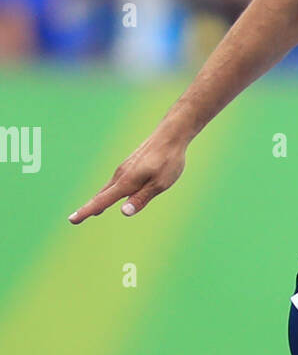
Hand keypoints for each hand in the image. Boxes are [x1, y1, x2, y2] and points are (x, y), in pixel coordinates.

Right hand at [68, 129, 186, 222]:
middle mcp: (121, 175)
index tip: (71, 219)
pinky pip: (116, 182)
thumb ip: (141, 198)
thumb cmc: (167, 160)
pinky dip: (109, 191)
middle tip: (74, 219)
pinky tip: (112, 194)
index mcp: (127, 182)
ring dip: (100, 200)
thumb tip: (123, 212)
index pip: (102, 200)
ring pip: (108, 188)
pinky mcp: (129, 165)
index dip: (86, 211)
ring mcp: (124, 169)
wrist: (170, 135)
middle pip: (101, 195)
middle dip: (89, 207)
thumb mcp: (159, 184)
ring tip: (93, 211)